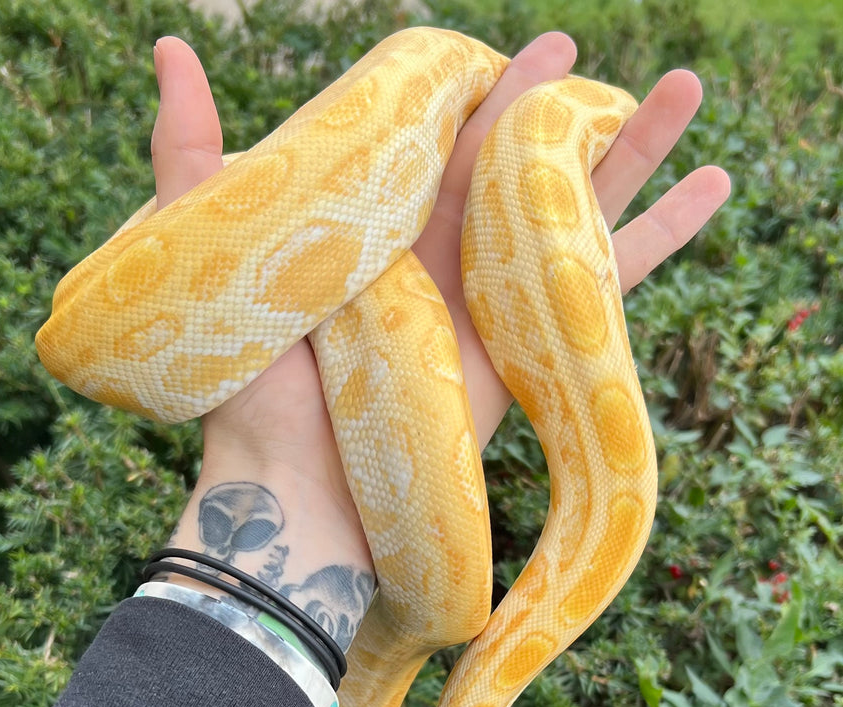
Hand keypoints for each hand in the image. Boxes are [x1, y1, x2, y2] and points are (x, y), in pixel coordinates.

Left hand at [151, 33, 729, 453]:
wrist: (292, 484)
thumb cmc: (245, 381)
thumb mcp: (216, 249)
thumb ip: (193, 156)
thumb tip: (170, 48)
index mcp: (377, 226)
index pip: (437, 139)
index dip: (475, 89)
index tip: (507, 46)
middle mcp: (440, 255)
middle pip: (516, 163)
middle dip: (557, 105)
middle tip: (587, 54)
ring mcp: (491, 298)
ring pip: (578, 207)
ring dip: (636, 148)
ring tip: (688, 90)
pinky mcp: (531, 341)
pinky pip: (608, 278)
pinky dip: (664, 234)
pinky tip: (712, 188)